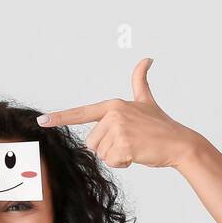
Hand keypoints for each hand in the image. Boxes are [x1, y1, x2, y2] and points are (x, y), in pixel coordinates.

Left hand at [36, 58, 197, 169]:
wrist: (179, 143)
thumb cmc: (160, 126)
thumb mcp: (147, 101)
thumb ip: (140, 81)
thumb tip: (147, 59)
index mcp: (113, 105)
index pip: (81, 113)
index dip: (60, 118)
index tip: (42, 121)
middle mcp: (113, 114)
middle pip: (91, 143)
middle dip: (107, 149)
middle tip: (129, 143)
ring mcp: (118, 129)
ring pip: (101, 154)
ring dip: (116, 157)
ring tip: (134, 147)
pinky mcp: (124, 145)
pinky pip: (111, 162)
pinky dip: (123, 163)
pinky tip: (137, 154)